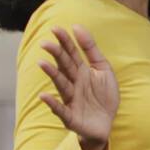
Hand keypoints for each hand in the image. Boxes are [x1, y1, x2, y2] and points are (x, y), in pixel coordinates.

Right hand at [38, 25, 118, 149]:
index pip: (71, 53)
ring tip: (42, 63)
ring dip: (52, 75)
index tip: (56, 28)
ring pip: (61, 85)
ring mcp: (71, 100)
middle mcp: (74, 84)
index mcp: (81, 72)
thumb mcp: (102, 69)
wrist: (107, 124)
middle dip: (56, 55)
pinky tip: (44, 96)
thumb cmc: (103, 96)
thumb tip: (77, 26)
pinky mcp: (71, 117)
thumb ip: (91, 49)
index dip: (64, 41)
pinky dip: (52, 104)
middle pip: (64, 67)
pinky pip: (61, 110)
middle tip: (45, 43)